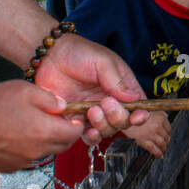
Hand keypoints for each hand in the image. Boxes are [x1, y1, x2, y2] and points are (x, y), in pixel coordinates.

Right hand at [0, 81, 85, 171]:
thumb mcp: (25, 90)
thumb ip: (50, 99)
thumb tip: (62, 106)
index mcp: (45, 132)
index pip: (75, 133)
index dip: (77, 123)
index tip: (73, 116)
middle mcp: (37, 152)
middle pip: (62, 146)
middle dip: (65, 133)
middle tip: (57, 120)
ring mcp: (21, 162)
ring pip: (44, 153)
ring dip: (46, 141)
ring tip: (32, 124)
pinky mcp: (7, 168)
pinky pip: (26, 158)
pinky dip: (28, 148)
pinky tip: (15, 134)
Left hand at [32, 34, 148, 144]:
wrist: (49, 56)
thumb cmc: (78, 52)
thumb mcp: (103, 61)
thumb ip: (117, 80)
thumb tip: (134, 98)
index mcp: (121, 86)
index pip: (137, 105)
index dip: (140, 114)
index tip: (138, 116)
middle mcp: (109, 101)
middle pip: (123, 121)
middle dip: (118, 117)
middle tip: (106, 103)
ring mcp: (92, 111)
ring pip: (106, 130)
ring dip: (103, 126)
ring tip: (92, 111)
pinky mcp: (75, 118)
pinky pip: (86, 134)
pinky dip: (90, 136)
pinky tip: (87, 129)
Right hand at [123, 111, 170, 157]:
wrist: (125, 117)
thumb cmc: (138, 113)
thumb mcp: (151, 110)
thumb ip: (160, 114)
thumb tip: (166, 118)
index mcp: (161, 118)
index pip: (168, 129)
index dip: (168, 134)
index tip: (167, 137)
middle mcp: (158, 126)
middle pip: (166, 137)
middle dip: (167, 142)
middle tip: (166, 145)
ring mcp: (151, 133)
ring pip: (161, 143)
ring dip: (164, 149)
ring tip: (163, 151)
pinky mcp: (143, 140)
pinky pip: (153, 148)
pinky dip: (158, 153)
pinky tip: (160, 156)